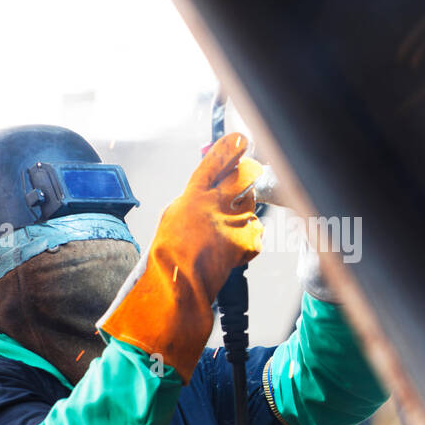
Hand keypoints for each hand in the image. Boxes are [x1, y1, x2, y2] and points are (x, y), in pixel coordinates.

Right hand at [98, 132, 262, 380]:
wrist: (177, 286)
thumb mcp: (174, 220)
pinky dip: (249, 242)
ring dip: (246, 216)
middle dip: (249, 179)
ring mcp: (231, 221)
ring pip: (251, 208)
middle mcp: (213, 203)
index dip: (228, 150)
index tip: (241, 138)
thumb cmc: (169, 257)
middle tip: (251, 179)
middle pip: (243, 179)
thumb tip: (207, 194)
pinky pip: (255, 235)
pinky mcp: (244, 240)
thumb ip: (193, 203)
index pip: (213, 164)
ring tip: (229, 232)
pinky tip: (235, 252)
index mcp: (192, 195)